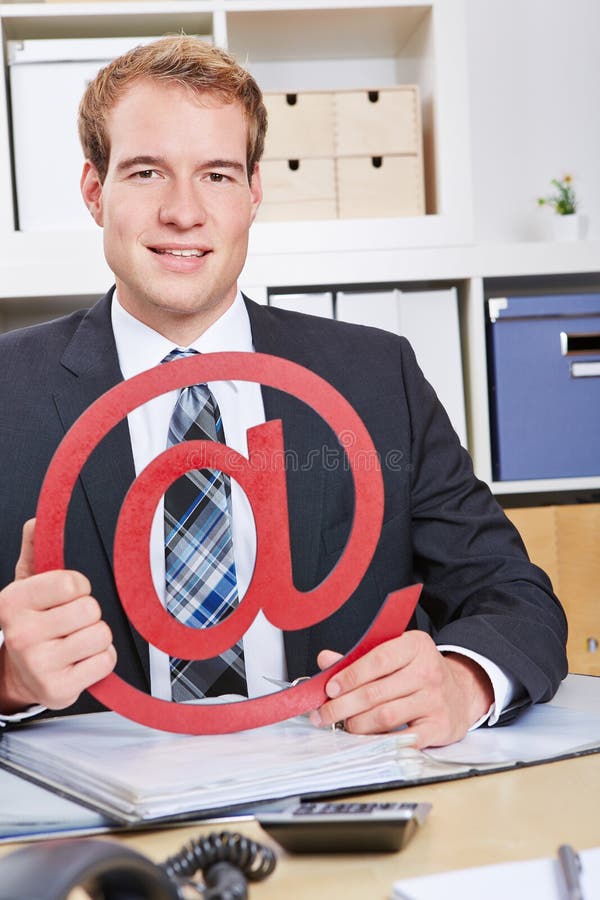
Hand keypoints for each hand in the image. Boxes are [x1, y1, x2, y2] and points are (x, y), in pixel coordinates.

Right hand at [0, 519, 115, 713]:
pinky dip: (101, 660)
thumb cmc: (32, 623)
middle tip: (71, 623)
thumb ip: (36, 550)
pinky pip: (105, 661)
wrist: (19, 674)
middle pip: (90, 609)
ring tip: (76, 642)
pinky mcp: (58, 689)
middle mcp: (22, 633)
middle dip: (89, 614)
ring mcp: (39, 664)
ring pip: (101, 635)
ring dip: (96, 638)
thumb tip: (35, 521)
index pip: (71, 583)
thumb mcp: (28, 584)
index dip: (79, 587)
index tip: (68, 595)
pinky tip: (81, 661)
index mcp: (13, 601)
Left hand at [310, 631, 493, 748]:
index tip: (329, 688)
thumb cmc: (420, 672)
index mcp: (415, 646)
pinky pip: (404, 738)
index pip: (377, 660)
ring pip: (386, 716)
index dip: (349, 675)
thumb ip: (360, 657)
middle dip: (343, 705)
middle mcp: (428, 671)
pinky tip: (368, 739)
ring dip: (358, 724)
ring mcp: (435, 699)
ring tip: (345, 725)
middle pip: (376, 692)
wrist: (461, 692)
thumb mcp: (395, 654)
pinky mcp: (440, 726)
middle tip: (324, 714)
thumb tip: (326, 660)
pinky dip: (382, 741)